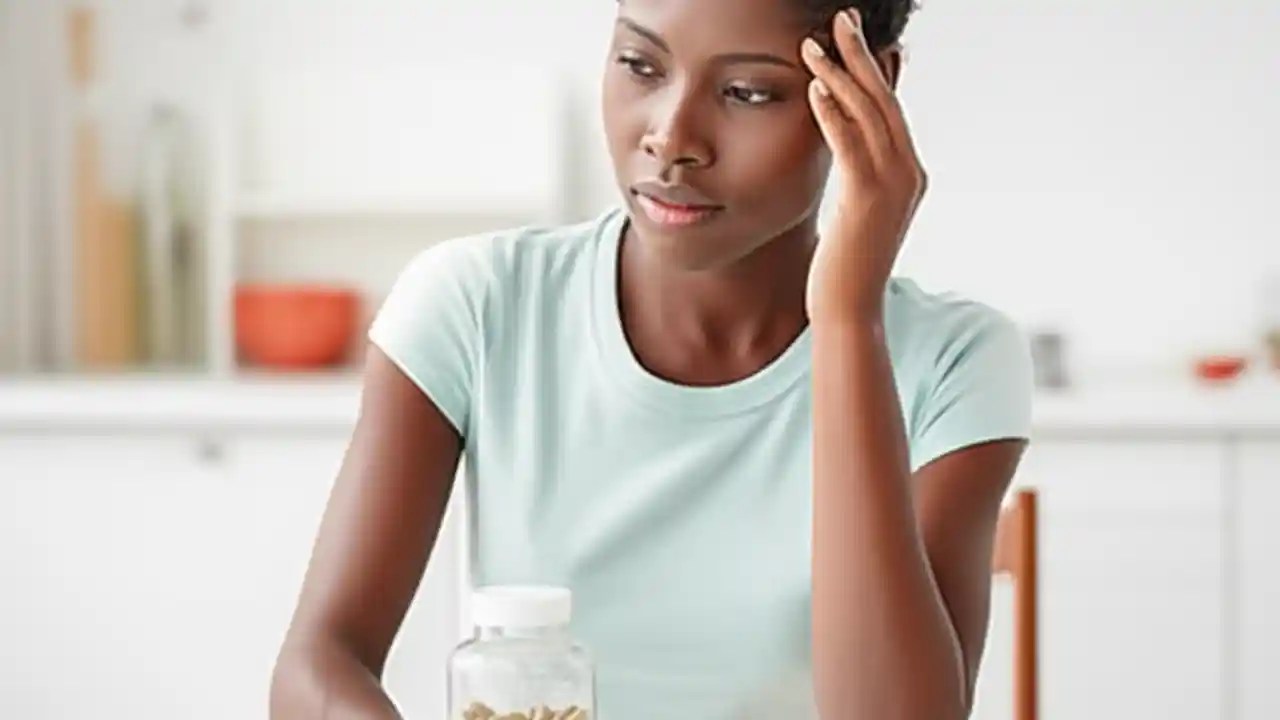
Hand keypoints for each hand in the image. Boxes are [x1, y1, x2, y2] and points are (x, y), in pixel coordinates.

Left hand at [801, 8, 927, 322]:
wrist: (849, 310)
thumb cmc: (844, 266)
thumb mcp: (856, 212)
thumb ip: (857, 177)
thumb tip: (849, 150)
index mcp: (908, 174)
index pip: (890, 109)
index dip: (873, 69)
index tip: (854, 38)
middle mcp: (908, 174)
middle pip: (884, 100)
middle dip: (860, 56)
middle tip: (840, 19)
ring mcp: (893, 187)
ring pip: (868, 115)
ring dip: (840, 74)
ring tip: (814, 43)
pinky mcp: (867, 200)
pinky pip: (851, 145)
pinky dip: (834, 114)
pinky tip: (816, 87)